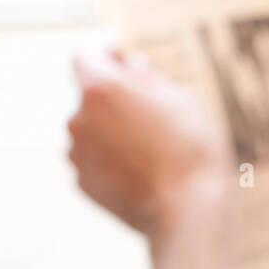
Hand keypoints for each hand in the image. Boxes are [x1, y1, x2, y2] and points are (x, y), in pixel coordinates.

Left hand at [67, 49, 232, 245]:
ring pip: (92, 131)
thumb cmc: (191, 147)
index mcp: (100, 88)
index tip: (130, 72)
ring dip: (113, 132)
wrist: (188, 211)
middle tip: (155, 117)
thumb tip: (123, 64)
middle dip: (115, 101)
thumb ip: (144, 76)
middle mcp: (77, 118)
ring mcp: (76, 154)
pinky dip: (112, 162)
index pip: (86, 57)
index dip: (109, 61)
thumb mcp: (179, 96)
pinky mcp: (82, 184)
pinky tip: (144, 172)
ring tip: (153, 150)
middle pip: (91, 98)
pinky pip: (95, 161)